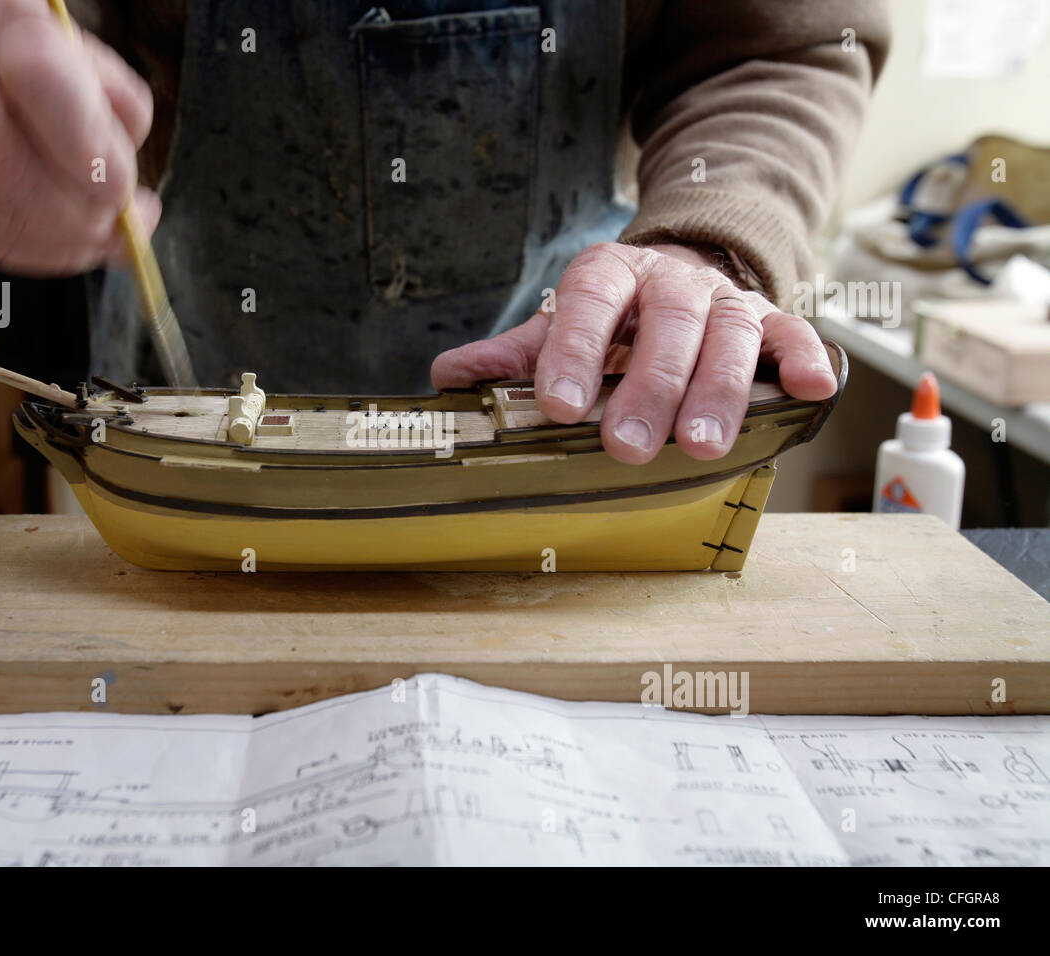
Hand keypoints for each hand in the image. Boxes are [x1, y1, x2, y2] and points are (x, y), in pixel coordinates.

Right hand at [0, 0, 157, 274]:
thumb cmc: (55, 76)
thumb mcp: (105, 76)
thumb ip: (128, 130)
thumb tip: (137, 213)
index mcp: (6, 30)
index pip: (41, 85)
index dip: (88, 152)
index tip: (123, 187)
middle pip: (10, 167)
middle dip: (77, 213)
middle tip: (114, 223)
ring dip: (63, 240)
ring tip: (98, 234)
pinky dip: (38, 253)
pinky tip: (64, 240)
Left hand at [431, 242, 837, 462]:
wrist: (678, 276)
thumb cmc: (611, 320)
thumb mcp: (557, 330)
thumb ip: (510, 358)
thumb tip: (448, 378)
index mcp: (609, 273)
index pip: (590, 299)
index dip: (575, 349)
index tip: (560, 405)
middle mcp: (671, 280)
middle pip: (667, 324)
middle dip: (648, 387)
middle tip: (628, 446)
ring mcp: (725, 300)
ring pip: (731, 335)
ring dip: (720, 390)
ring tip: (700, 445)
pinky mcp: (771, 321)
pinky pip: (795, 334)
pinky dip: (806, 360)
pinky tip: (811, 390)